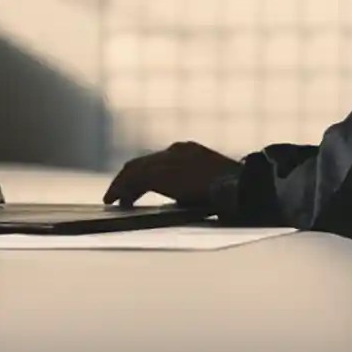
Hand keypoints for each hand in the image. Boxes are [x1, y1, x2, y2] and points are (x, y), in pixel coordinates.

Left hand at [103, 141, 239, 207]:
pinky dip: (121, 190)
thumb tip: (186, 195)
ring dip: (121, 185)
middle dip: (128, 179)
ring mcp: (166, 161)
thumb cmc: (234, 188)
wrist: (238, 185)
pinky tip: (116, 201)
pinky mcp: (160, 175)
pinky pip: (133, 181)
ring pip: (133, 170)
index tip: (137, 186)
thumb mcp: (213, 179)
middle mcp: (174, 151)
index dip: (144, 173)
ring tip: (112, 199)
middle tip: (118, 194)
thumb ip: (195, 181)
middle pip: (142, 163)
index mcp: (187, 150)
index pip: (158, 160)